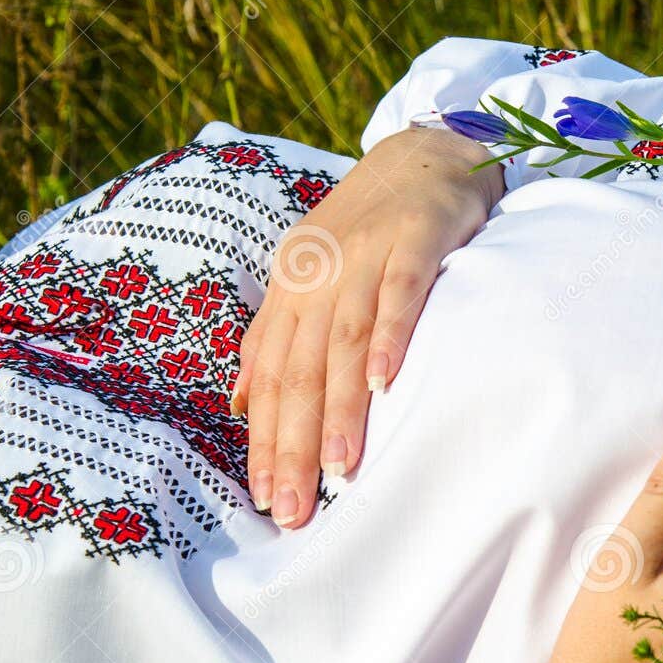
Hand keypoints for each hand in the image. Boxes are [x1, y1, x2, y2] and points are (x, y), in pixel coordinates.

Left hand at [234, 127, 502, 527]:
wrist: (422, 155)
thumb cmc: (370, 229)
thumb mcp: (309, 278)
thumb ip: (275, 339)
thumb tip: (240, 404)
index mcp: (290, 291)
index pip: (270, 378)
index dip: (267, 443)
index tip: (267, 501)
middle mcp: (317, 276)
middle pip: (299, 371)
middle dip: (294, 445)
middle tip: (295, 507)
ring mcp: (364, 257)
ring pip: (341, 342)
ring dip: (339, 408)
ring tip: (340, 469)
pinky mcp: (414, 241)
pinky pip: (398, 294)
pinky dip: (388, 336)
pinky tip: (383, 381)